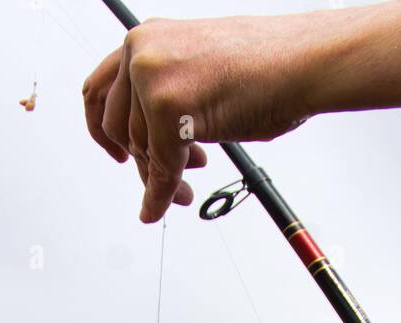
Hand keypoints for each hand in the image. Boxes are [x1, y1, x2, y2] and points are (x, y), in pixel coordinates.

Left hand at [82, 5, 400, 223]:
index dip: (100, 130)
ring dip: (159, 181)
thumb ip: (166, 94)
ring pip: (140, 150)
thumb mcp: (198, 73)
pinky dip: (159, 194)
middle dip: (141, 164)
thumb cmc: (266, 68)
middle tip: (163, 184)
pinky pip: (159, 166)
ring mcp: (152, 75)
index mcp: (148, 37)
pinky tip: (163, 207)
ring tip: (183, 191)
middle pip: (119, 128)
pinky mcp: (167, 105)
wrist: (300, 62)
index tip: (116, 153)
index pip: (99, 89)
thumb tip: (148, 137)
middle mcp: (143, 50)